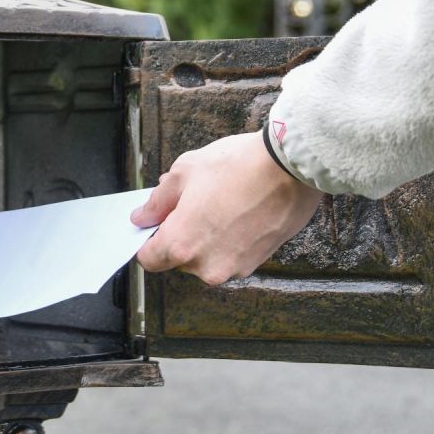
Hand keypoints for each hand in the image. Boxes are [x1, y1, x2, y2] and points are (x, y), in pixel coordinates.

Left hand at [130, 132, 322, 284]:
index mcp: (181, 245)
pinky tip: (237, 213)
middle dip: (178, 234)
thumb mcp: (184, 172)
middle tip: (190, 204)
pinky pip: (229, 256)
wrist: (291, 167)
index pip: (149, 259)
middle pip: (178, 259)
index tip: (153, 225)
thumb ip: (158, 201)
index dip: (147, 240)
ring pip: (204, 258)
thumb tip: (143, 216)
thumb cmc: (237, 165)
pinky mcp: (256, 263)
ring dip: (205, 238)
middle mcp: (206, 265)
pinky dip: (228, 240)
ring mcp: (234, 268)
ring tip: (219, 205)